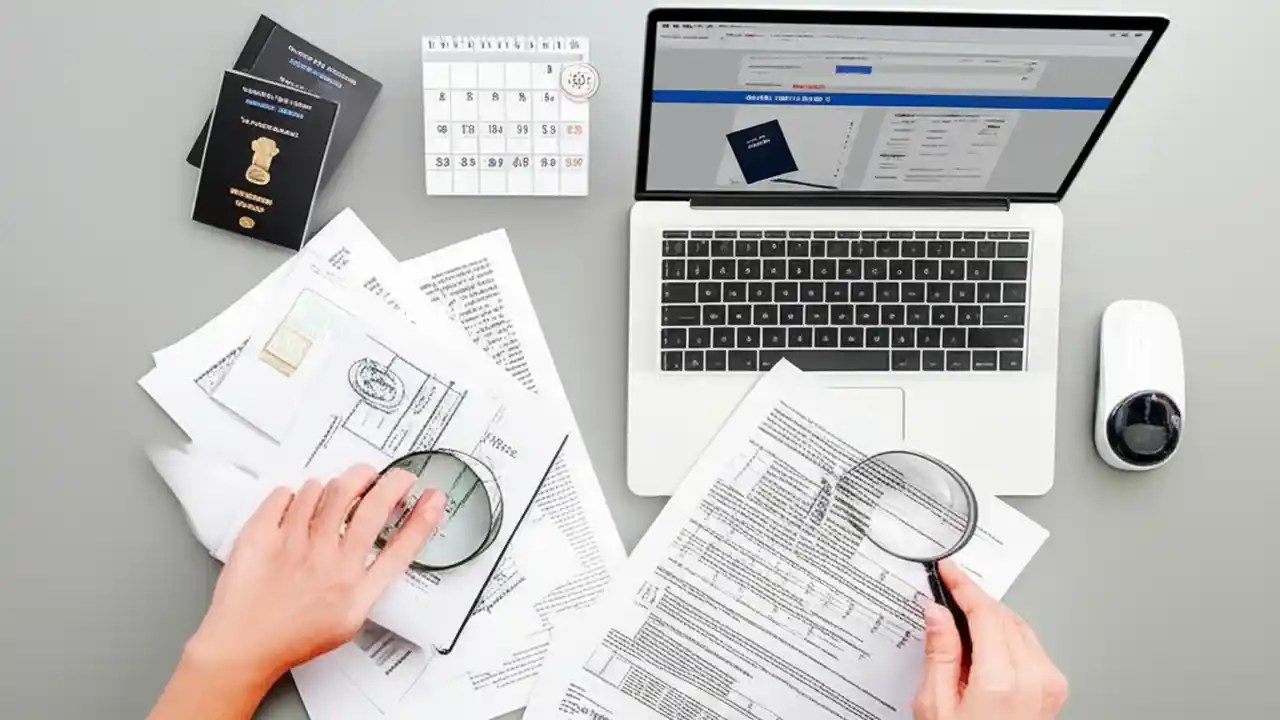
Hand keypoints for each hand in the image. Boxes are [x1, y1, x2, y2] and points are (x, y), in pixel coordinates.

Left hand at [185, 465, 444, 682]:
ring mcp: (293, 548)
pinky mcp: (261, 537)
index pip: (402, 546)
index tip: (432, 496)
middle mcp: (328, 565)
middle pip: (370, 505)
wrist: (242, 646)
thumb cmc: (292, 636)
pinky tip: (296, 505)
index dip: (423, 516)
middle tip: (390, 476)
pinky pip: (284, 494)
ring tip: (335, 494)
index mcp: (354, 590)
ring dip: (336, 485)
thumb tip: (388, 545)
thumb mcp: (349, 618)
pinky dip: (294, 494)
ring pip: (326, 490)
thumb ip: (371, 580)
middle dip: (389, 481)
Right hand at [913, 560, 1068, 719]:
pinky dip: (1007, 637)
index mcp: (1001, 681)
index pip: (985, 612)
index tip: (950, 571)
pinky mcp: (1054, 689)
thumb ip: (939, 653)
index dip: (964, 585)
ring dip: (992, 618)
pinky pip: (1030, 646)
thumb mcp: (935, 705)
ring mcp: (1050, 684)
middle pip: (1004, 616)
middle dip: (975, 602)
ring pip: (1019, 627)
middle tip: (948, 596)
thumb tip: (938, 614)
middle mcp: (1034, 679)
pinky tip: (985, 647)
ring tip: (962, 630)